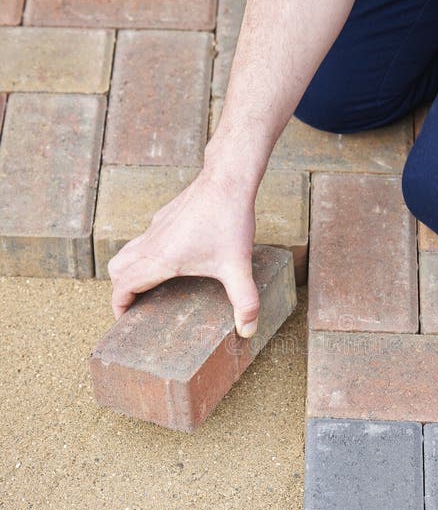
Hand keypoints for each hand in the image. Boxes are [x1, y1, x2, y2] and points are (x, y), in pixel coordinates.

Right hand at [107, 171, 259, 337]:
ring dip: (131, 271)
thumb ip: (245, 301)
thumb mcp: (238, 266)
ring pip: (128, 252)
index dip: (118, 306)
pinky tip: (173, 261)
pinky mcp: (165, 217)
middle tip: (136, 307)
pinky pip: (145, 240)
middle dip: (120, 291)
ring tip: (150, 289)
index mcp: (160, 259)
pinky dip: (146, 255)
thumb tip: (248, 330)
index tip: (124, 321)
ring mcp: (156, 228)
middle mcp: (151, 243)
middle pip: (117, 270)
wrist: (227, 179)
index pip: (123, 286)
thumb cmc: (229, 220)